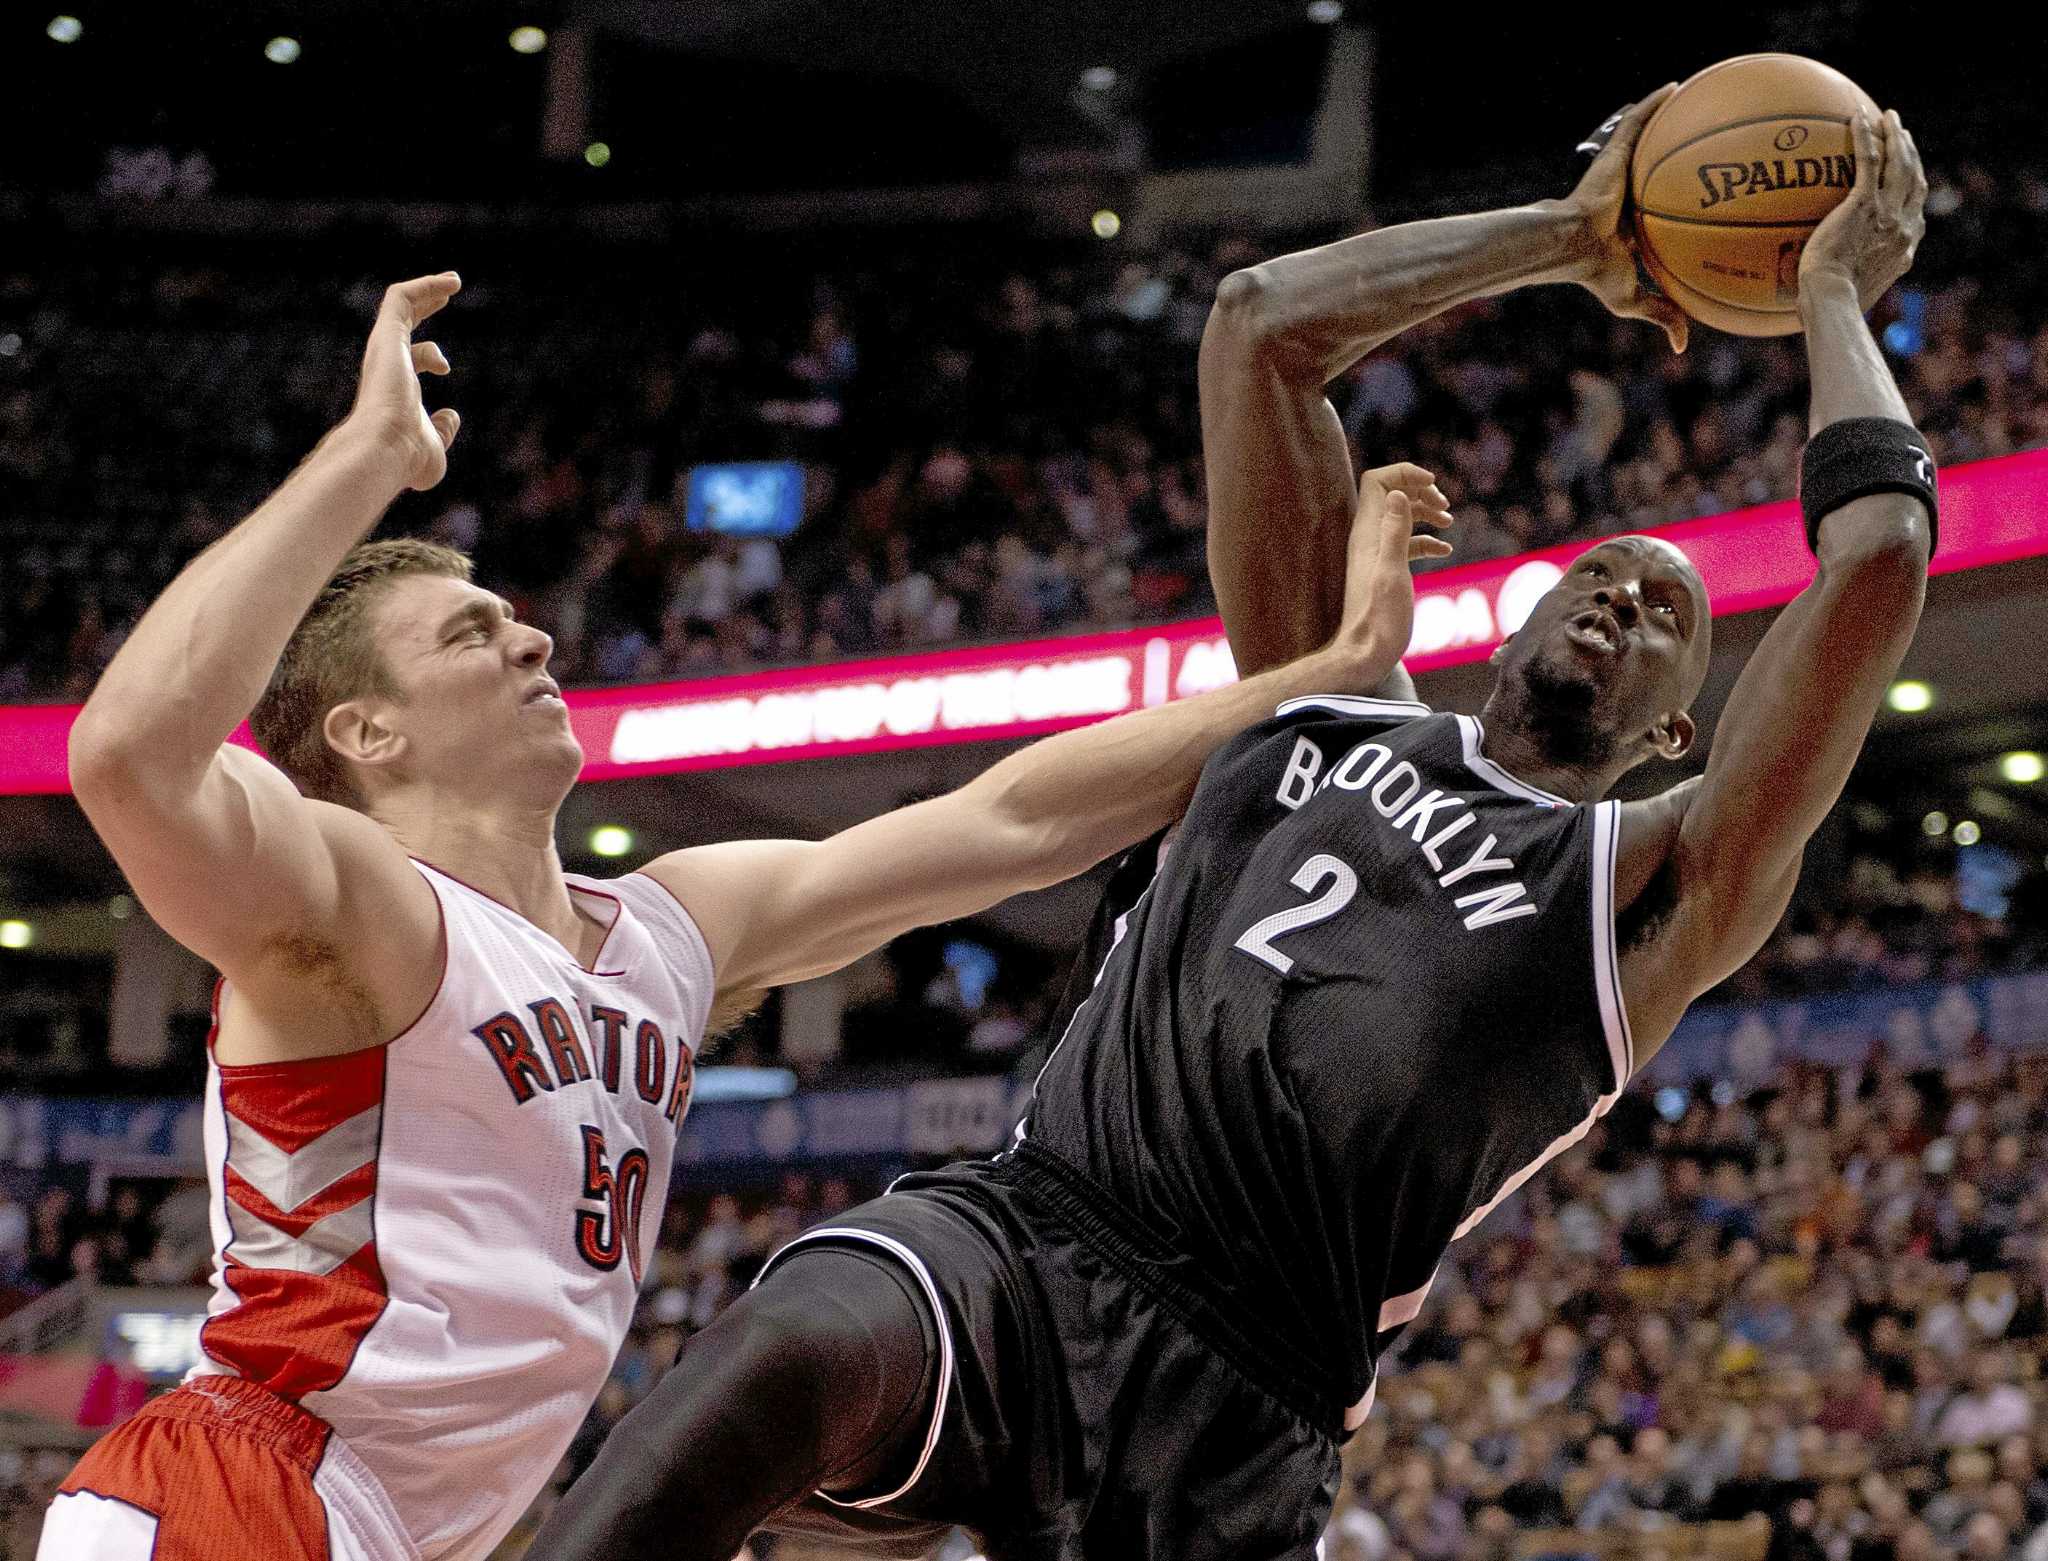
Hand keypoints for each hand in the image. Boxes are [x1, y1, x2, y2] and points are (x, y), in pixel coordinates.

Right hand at [342, 273, 462, 492]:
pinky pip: (400, 297)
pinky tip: (450, 283)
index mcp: (395, 388)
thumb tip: (450, 415)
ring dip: (427, 289)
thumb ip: (442, 431)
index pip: (412, 359)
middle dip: (425, 307)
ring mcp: (385, 349)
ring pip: (400, 305)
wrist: (385, 449)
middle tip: (448, 293)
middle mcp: (387, 365)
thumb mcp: (434, 447)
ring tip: (454, 280)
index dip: (432, 357)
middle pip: (403, 325)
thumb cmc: (407, 458)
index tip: (445, 367)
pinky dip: (425, 286)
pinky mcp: (387, 335)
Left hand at [1333, 462, 1454, 669]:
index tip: (1433, 485)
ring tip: (1449, 523)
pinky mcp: (1388, 571)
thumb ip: (1394, 532)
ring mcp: (1378, 554)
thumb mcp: (1392, 573)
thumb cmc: (1380, 619)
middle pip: (1392, 493)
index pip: (1377, 481)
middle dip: (1421, 491)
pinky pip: (1407, 543)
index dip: (1404, 474)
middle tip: (1445, 507)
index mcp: (1368, 533)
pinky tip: (1444, 551)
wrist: (1368, 653)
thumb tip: (1397, 493)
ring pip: (1402, 517)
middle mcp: (1369, 538)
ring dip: (1427, 513)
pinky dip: (1426, 540)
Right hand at [1560, 84, 1690, 355]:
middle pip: (1660, 170)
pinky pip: (1638, 123)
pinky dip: (1656, 104)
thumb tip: (1683, 348)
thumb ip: (1661, 314)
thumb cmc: (1593, 271)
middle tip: (1715, 147)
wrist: (1568, 243)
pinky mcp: (1614, 153)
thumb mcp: (1631, 298)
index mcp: (1634, 225)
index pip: (1661, 210)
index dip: (1681, 203)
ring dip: (1670, 120)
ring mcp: (1622, 173)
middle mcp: (1630, 194)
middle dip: (1683, 156)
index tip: (1708, 198)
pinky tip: (1677, 87)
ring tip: (1701, 101)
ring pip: (1650, 142)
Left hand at [1799, 110, 1924, 308]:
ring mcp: (1888, 212)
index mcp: (1906, 244)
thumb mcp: (1857, 290)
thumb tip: (1835, 277)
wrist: (1833, 299)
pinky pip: (1869, 161)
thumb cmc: (1833, 304)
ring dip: (1896, 136)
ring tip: (1887, 117)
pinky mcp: (1865, 204)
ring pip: (1899, 163)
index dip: (1914, 182)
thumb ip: (1856, 273)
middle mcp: (1905, 225)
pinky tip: (1857, 117)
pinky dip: (1866, 137)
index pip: (1916, 205)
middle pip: (1914, 177)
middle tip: (1901, 132)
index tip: (1909, 168)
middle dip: (1910, 151)